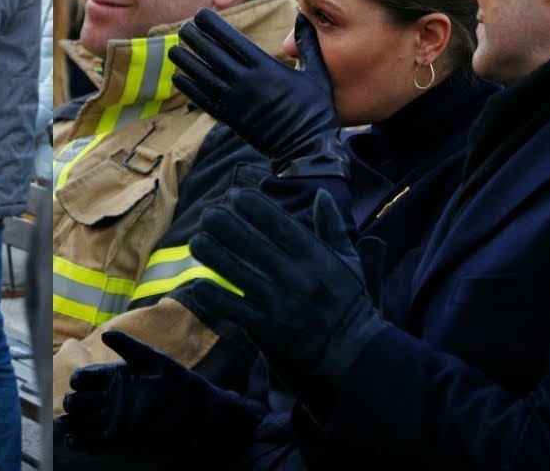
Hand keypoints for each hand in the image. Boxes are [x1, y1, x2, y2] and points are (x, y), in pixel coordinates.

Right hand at [55, 330, 258, 454]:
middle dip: (74, 401)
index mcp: (117, 375)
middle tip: (74, 404)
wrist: (197, 411)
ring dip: (71, 422)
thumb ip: (130, 347)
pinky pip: (96, 439)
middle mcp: (112, 396)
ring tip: (66, 423)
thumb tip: (105, 334)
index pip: (88, 376)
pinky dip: (82, 441)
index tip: (80, 382)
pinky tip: (72, 441)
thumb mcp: (155, 360)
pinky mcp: (121, 436)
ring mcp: (116, 416)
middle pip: (82, 398)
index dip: (81, 379)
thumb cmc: (179, 382)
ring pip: (85, 419)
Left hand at [169, 10, 345, 177]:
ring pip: (204, 77)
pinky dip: (189, 88)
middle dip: (196, 40)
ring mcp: (236, 102)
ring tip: (173, 49)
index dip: (213, 26)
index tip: (200, 15)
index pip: (232, 40)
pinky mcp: (231, 120)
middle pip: (213, 55)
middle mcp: (246, 83)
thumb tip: (302, 15)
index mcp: (265, 68)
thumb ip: (307, 43)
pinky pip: (204, 100)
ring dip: (187, 62)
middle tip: (183, 28)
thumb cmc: (315, 110)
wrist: (306, 149)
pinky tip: (178, 77)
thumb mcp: (317, 73)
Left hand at [189, 189, 385, 388]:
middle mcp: (295, 276)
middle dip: (225, 224)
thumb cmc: (351, 304)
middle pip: (251, 243)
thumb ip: (333, 228)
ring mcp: (279, 303)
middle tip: (208, 213)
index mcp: (315, 257)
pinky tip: (198, 285)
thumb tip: (323, 195)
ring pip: (237, 272)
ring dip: (213, 254)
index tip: (234, 195)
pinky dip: (215, 297)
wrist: (352, 354)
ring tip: (196, 240)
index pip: (278, 224)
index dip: (252, 207)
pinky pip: (234, 309)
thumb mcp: (350, 262)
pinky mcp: (268, 329)